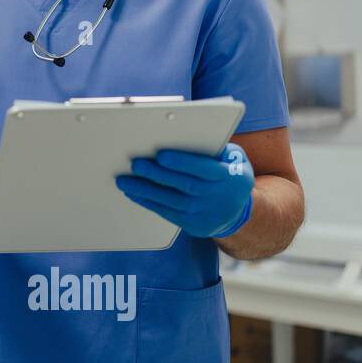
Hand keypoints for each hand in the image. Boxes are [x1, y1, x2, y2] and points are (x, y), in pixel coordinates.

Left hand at [115, 141, 254, 238]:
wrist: (236, 212)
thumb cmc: (227, 174)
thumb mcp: (232, 159)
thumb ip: (214, 148)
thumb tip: (183, 137)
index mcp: (229, 176)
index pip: (203, 169)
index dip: (182, 162)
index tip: (160, 155)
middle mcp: (218, 196)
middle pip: (184, 185)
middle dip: (157, 175)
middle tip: (135, 165)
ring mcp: (206, 213)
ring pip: (171, 201)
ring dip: (145, 191)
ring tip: (124, 181)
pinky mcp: (194, 225)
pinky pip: (167, 213)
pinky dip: (148, 203)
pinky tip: (134, 194)